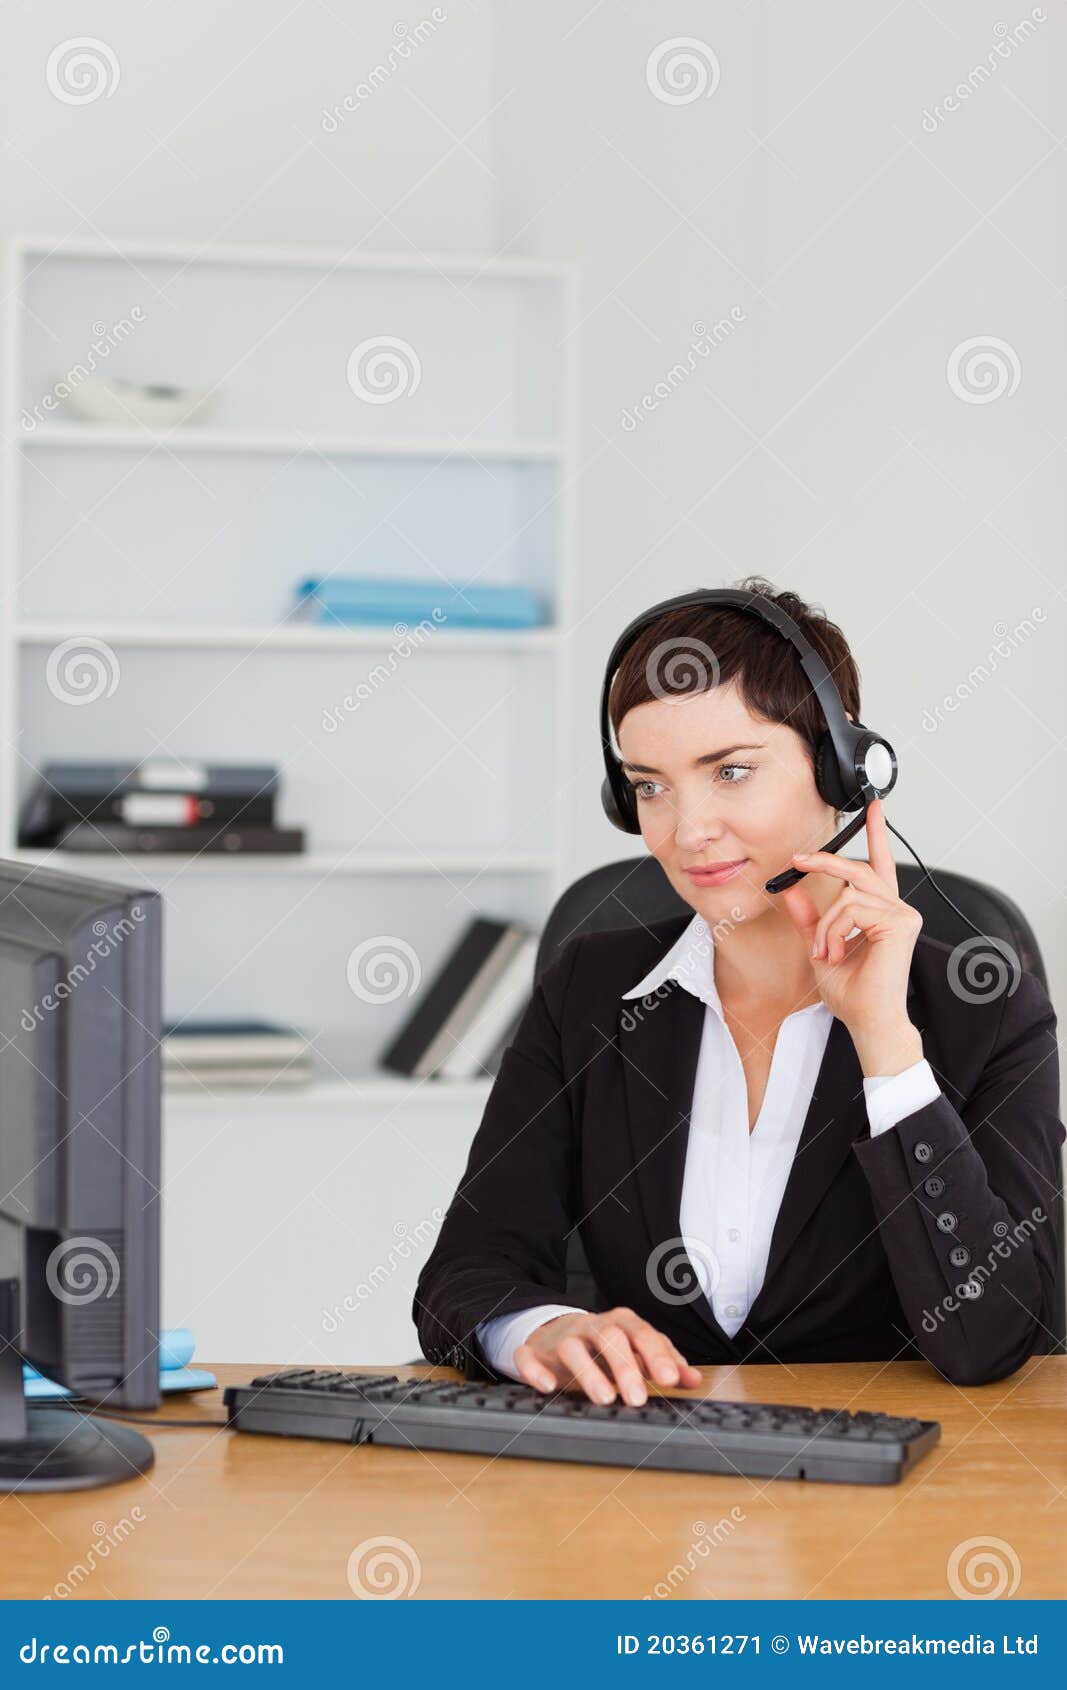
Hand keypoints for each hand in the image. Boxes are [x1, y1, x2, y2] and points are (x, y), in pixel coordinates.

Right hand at [512, 1306, 702, 1404]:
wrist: (555, 1332)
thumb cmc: (602, 1345)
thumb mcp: (634, 1350)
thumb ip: (663, 1362)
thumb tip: (694, 1379)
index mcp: (619, 1324)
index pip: (641, 1333)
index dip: (655, 1355)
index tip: (669, 1379)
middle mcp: (591, 1326)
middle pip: (609, 1338)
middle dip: (625, 1367)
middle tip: (638, 1398)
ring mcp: (561, 1338)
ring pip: (572, 1349)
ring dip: (588, 1372)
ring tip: (605, 1398)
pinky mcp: (533, 1351)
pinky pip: (529, 1357)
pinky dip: (536, 1370)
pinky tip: (547, 1387)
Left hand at [778, 799, 923, 1063]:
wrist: (868, 1021)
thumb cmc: (853, 993)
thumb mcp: (820, 946)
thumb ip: (809, 918)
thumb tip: (791, 891)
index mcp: (881, 912)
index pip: (879, 864)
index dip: (877, 833)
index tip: (872, 807)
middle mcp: (896, 908)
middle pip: (858, 868)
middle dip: (824, 861)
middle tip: (797, 861)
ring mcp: (902, 914)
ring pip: (848, 892)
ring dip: (825, 923)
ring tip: (824, 951)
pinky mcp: (900, 922)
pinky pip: (852, 907)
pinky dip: (833, 930)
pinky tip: (836, 952)